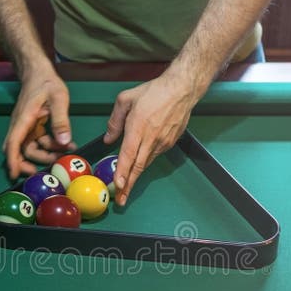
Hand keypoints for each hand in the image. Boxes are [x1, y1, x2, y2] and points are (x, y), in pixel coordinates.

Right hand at [3, 67, 74, 178]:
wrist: (38, 72)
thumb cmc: (46, 83)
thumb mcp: (58, 98)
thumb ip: (61, 120)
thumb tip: (64, 142)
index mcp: (24, 118)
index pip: (14, 143)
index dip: (13, 160)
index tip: (14, 174)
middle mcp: (21, 125)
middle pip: (20, 150)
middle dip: (35, 161)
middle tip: (54, 163)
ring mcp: (26, 127)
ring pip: (31, 148)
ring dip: (46, 153)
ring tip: (66, 150)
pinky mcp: (32, 128)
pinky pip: (38, 142)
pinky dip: (49, 146)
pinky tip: (64, 144)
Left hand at [103, 72, 201, 205]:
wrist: (181, 90)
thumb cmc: (153, 92)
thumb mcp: (125, 99)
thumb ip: (114, 121)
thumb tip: (108, 139)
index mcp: (138, 127)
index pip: (128, 155)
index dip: (123, 172)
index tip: (118, 185)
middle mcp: (151, 138)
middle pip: (138, 167)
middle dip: (128, 185)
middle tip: (121, 200)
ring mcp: (162, 142)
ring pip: (146, 163)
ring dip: (136, 176)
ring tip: (126, 188)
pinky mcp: (169, 143)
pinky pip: (154, 155)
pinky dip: (145, 161)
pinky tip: (140, 162)